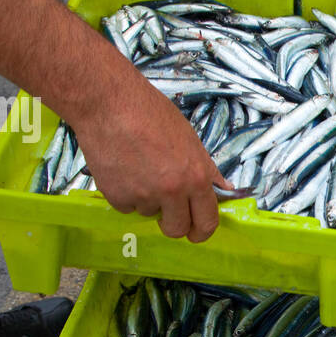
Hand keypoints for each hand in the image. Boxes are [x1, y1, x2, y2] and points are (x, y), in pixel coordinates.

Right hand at [75, 73, 227, 242]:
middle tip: (165, 209)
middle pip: (177, 229)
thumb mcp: (189, 138)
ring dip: (145, 200)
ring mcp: (143, 196)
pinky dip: (124, 193)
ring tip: (138, 168)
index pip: (207, 221)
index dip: (202, 232)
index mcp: (195, 177)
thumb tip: (225, 188)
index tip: (196, 233)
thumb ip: (206, 168)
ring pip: (148, 213)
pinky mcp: (117, 197)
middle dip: (173, 223)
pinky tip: (121, 168)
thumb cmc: (150, 113)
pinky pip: (125, 206)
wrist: (109, 103)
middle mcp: (172, 191)